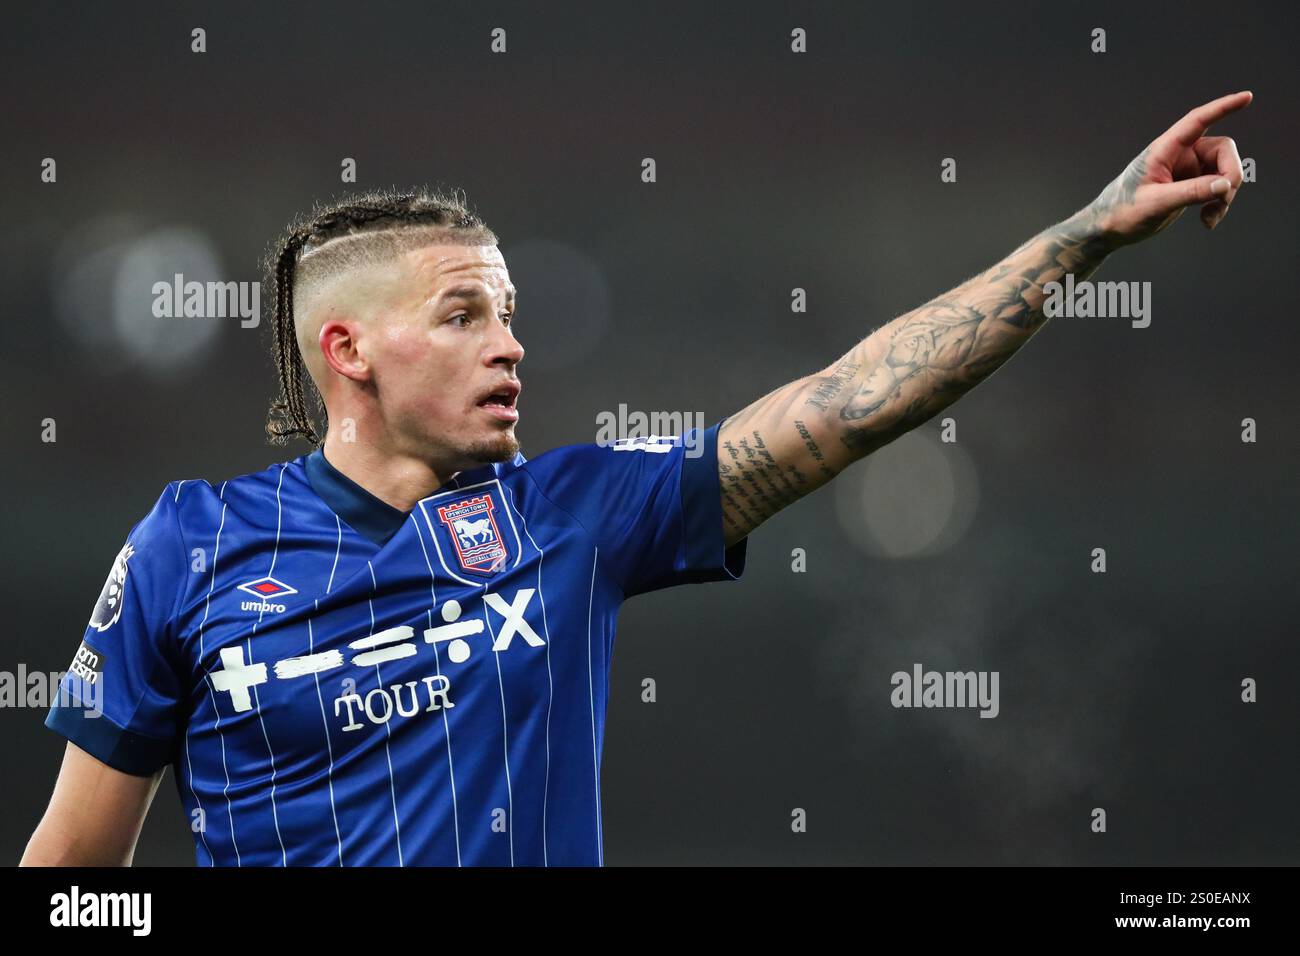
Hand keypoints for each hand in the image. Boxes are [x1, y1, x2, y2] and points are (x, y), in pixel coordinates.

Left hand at [1087, 91, 1251, 247]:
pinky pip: (1218, 188)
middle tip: (1224, 198)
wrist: (1110, 229)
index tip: (1247, 97)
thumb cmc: (1123, 212)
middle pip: (1223, 150)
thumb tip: (1226, 185)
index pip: (1197, 121)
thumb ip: (1191, 193)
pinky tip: (1208, 221)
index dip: (1223, 108)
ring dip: (1225, 194)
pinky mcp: (1191, 186)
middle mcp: (1179, 155)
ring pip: (1225, 170)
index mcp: (1164, 149)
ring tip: (1210, 218)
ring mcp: (1187, 170)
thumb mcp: (1156, 203)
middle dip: (1230, 173)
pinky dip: (1219, 203)